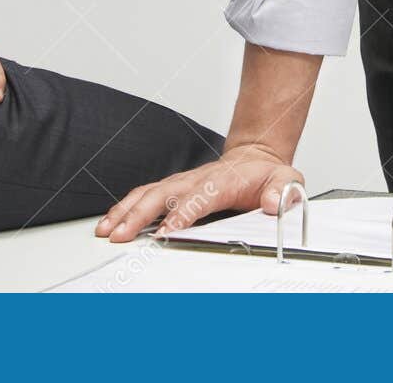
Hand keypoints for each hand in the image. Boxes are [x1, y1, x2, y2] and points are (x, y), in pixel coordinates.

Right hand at [94, 145, 303, 242]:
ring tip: (106, 230)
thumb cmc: (266, 174)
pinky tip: (112, 220)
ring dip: (125, 211)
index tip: (166, 232)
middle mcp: (195, 180)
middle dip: (138, 215)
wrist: (254, 158)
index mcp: (221, 182)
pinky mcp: (174, 188)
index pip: (197, 198)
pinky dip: (126, 207)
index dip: (181, 215)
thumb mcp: (286, 180)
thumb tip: (275, 204)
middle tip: (119, 235)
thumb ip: (283, 191)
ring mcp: (182, 183)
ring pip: (147, 194)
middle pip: (161, 195)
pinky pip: (145, 195)